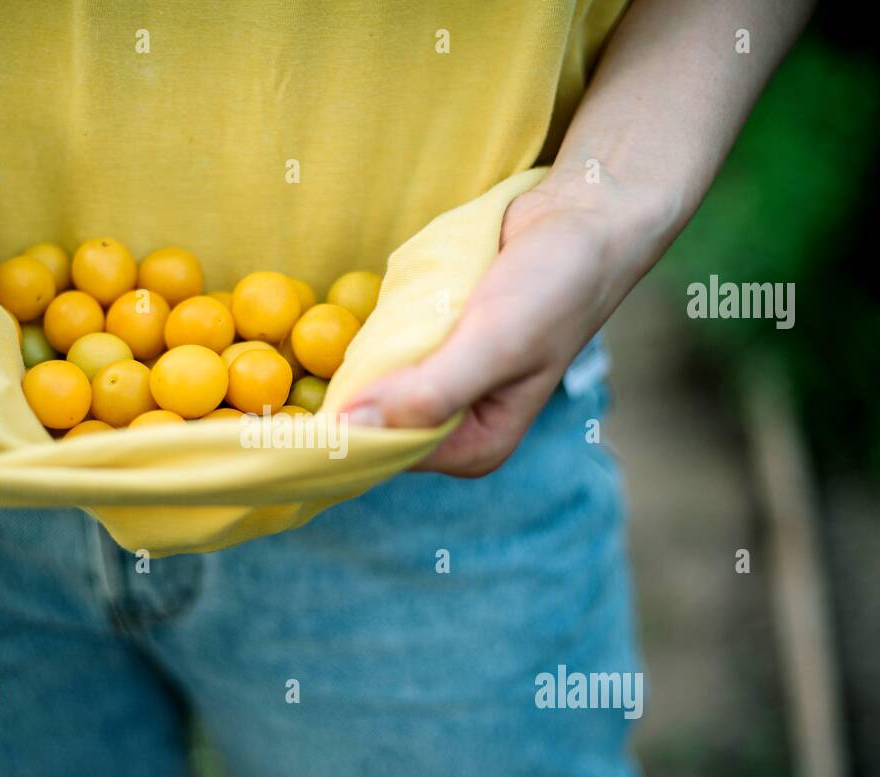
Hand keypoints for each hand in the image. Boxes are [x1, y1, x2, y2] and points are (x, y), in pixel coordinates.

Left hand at [342, 176, 657, 476]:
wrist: (579, 220)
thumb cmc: (552, 286)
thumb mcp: (494, 343)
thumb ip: (428, 392)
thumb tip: (349, 430)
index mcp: (474, 447)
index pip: (386, 453)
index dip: (345, 427)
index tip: (300, 402)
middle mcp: (452, 427)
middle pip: (372, 423)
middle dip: (351, 387)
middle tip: (338, 344)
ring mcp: (438, 385)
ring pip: (370, 384)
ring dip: (360, 353)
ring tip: (376, 320)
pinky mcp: (428, 348)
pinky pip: (379, 349)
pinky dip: (372, 330)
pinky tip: (379, 308)